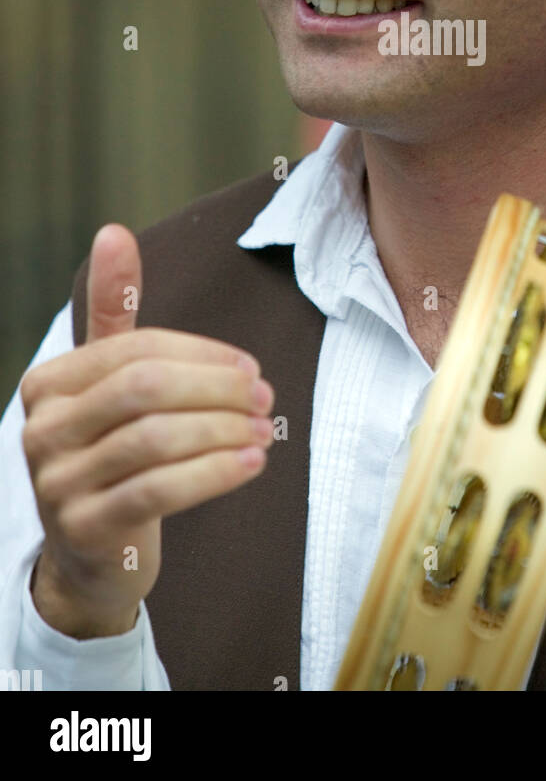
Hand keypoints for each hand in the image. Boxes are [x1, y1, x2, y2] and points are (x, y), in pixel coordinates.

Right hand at [21, 223, 273, 637]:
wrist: (91, 554)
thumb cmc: (111, 449)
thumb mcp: (110, 380)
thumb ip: (114, 310)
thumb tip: (113, 230)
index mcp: (49, 382)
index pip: (137, 349)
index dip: (202, 354)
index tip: (249, 368)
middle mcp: (42, 429)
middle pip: (145, 388)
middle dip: (215, 389)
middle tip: (263, 397)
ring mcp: (57, 483)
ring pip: (154, 440)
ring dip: (222, 431)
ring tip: (263, 430)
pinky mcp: (85, 530)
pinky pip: (157, 491)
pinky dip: (213, 473)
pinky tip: (250, 464)